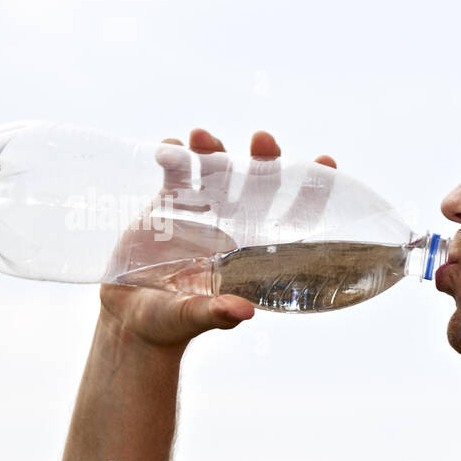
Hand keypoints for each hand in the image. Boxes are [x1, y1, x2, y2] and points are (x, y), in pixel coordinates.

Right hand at [98, 128, 337, 347]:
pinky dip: (174, 156)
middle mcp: (231, 226)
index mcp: (252, 251)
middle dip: (264, 158)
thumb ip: (217, 314)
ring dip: (213, 150)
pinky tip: (172, 146)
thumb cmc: (173, 323)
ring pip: (214, 171)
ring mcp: (199, 212)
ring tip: (201, 137)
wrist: (133, 317)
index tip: (326, 160)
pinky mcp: (165, 206)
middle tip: (263, 139)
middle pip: (256, 183)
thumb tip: (243, 312)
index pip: (291, 217)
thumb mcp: (193, 318)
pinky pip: (174, 174)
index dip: (310, 191)